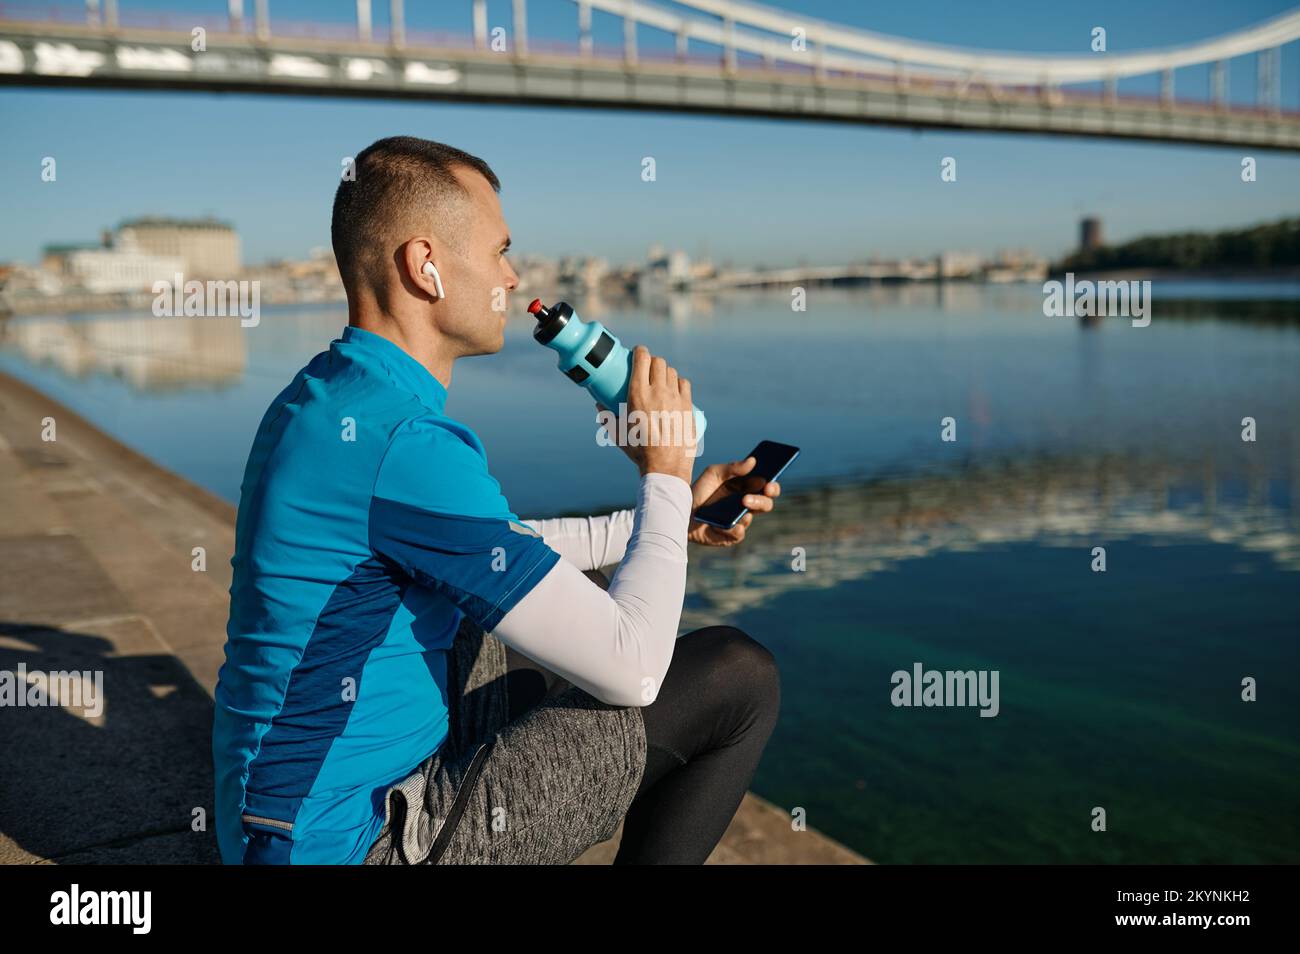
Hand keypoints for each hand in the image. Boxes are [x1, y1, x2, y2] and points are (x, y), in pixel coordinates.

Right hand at [596, 345, 696, 483]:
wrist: (665, 466)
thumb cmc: (639, 451)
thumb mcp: (618, 434)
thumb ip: (606, 417)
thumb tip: (598, 404)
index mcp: (638, 394)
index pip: (642, 359)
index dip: (640, 351)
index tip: (638, 351)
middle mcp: (658, 392)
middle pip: (658, 362)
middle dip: (652, 361)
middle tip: (647, 367)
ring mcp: (675, 398)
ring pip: (672, 372)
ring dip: (665, 371)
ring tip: (660, 378)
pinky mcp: (687, 406)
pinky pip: (684, 384)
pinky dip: (678, 382)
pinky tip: (674, 387)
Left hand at [686, 456, 780, 546]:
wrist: (681, 510)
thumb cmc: (699, 491)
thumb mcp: (713, 474)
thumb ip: (732, 467)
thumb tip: (753, 461)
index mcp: (746, 490)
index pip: (766, 488)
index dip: (772, 485)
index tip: (771, 480)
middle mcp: (745, 507)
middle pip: (765, 504)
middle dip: (763, 498)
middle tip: (762, 492)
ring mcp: (739, 522)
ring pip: (751, 517)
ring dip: (748, 509)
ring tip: (742, 502)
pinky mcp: (731, 536)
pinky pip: (738, 532)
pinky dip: (732, 527)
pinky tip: (725, 523)